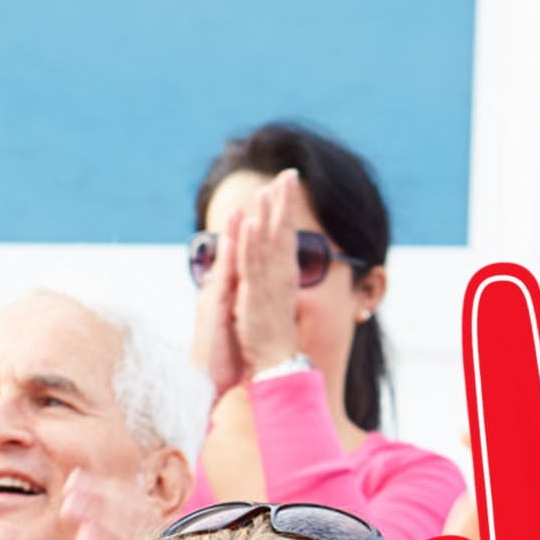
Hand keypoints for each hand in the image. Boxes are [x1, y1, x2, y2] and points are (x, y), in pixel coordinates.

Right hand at [190, 205, 246, 398]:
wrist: (208, 385)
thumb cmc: (224, 360)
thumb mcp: (235, 326)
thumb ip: (238, 307)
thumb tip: (244, 295)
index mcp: (227, 294)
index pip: (241, 259)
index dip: (252, 234)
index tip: (266, 208)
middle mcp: (219, 293)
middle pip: (233, 252)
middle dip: (244, 223)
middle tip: (262, 193)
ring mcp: (214, 301)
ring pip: (226, 262)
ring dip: (232, 234)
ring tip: (241, 207)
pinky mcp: (213, 312)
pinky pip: (223, 281)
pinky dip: (228, 261)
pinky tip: (234, 244)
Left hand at [233, 167, 303, 374]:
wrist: (275, 366)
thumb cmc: (274, 340)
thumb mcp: (276, 304)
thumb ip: (277, 282)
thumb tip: (281, 265)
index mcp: (284, 277)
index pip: (287, 237)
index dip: (287, 210)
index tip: (289, 183)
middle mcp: (280, 278)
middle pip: (283, 233)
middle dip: (285, 203)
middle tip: (289, 174)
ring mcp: (267, 287)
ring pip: (267, 245)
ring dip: (267, 215)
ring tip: (268, 188)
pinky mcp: (253, 298)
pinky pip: (252, 266)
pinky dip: (251, 244)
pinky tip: (249, 223)